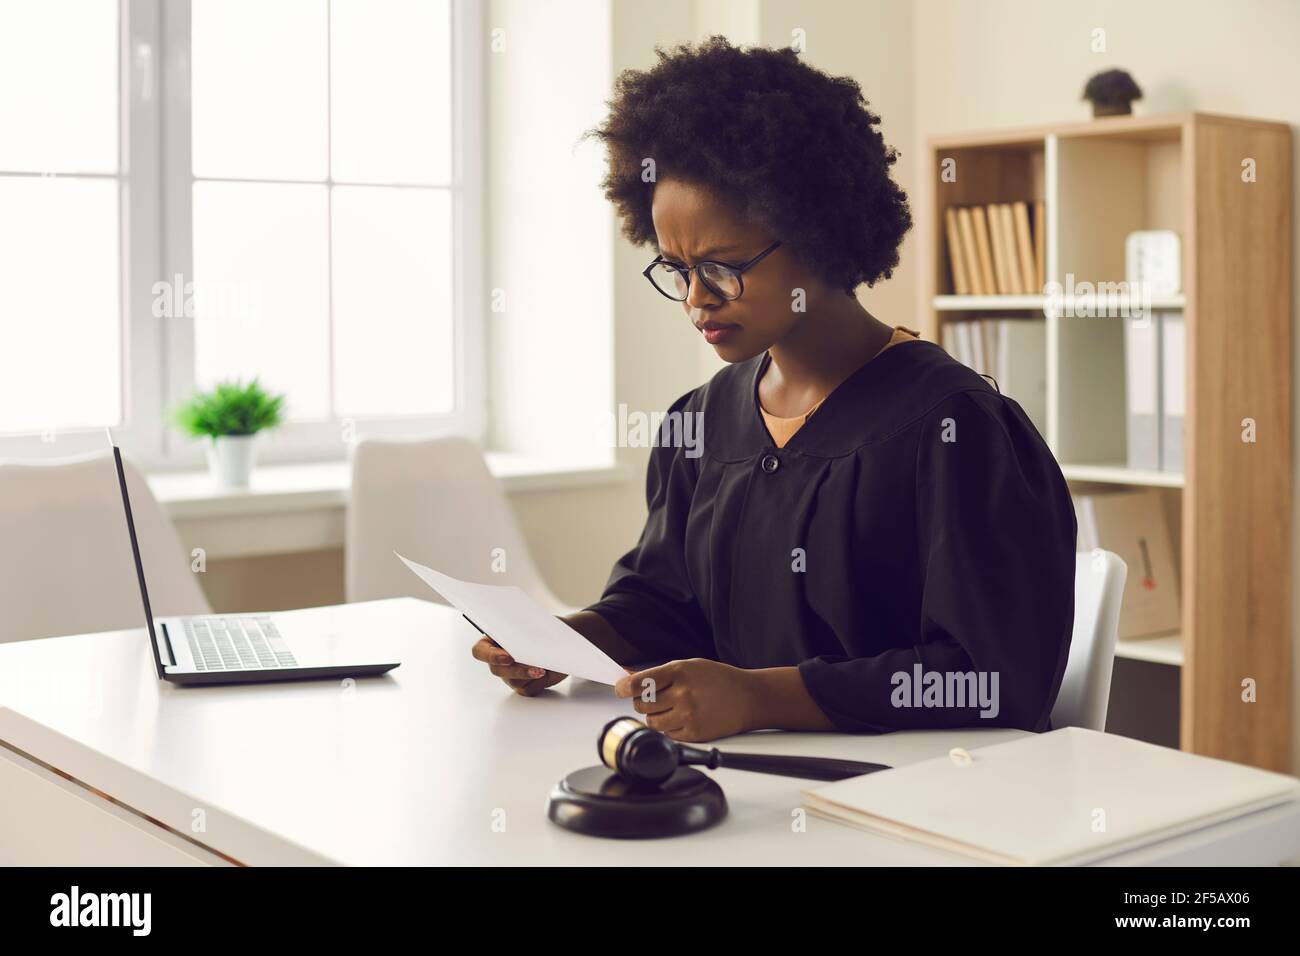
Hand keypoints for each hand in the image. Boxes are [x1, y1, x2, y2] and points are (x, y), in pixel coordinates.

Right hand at [471, 637, 566, 695]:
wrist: (559, 643)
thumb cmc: (543, 629)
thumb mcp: (536, 626)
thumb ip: (527, 633)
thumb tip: (529, 644)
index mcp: (494, 640)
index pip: (480, 651)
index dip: (491, 655)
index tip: (508, 657)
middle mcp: (499, 659)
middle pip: (497, 670)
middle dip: (516, 669)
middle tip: (532, 667)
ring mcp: (510, 675)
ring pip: (513, 681)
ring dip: (529, 675)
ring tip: (544, 668)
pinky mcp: (524, 686)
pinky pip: (527, 689)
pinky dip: (539, 682)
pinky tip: (547, 673)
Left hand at [614, 658, 756, 741]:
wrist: (749, 698)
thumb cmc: (719, 679)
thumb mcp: (690, 666)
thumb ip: (659, 673)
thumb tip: (628, 678)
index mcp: (680, 672)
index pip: (638, 684)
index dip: (623, 688)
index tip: (620, 690)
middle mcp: (683, 695)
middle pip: (642, 705)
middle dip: (644, 701)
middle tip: (657, 697)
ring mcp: (688, 716)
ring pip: (651, 722)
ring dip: (655, 716)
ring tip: (671, 707)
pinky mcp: (694, 734)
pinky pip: (667, 734)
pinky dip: (670, 727)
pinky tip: (683, 717)